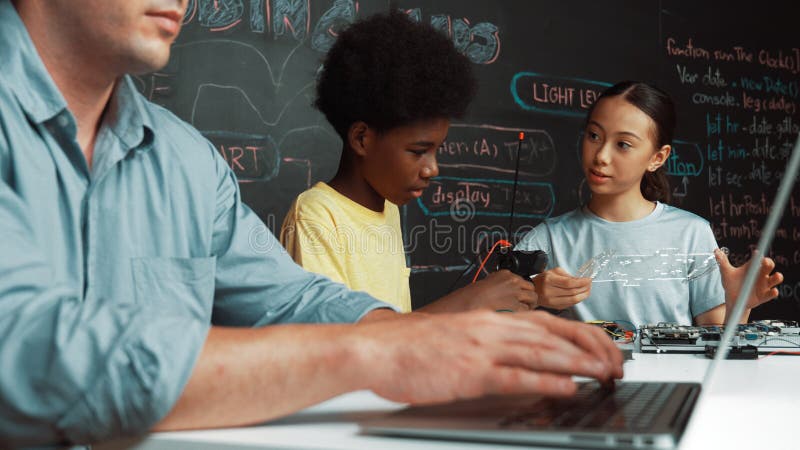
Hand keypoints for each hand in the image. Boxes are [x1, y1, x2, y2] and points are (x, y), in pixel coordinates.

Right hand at [354, 310, 622, 403]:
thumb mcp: (456, 338)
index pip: (546, 322)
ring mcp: (481, 349)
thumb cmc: (410, 348)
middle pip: (552, 334)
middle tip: (615, 364)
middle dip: (589, 349)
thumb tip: (515, 360)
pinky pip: (515, 377)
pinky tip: (565, 388)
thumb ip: (487, 345)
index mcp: (488, 321)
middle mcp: (490, 329)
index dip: (579, 334)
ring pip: (540, 352)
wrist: (376, 349)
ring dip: (577, 363)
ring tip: (603, 373)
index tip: (600, 347)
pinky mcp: (470, 372)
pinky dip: (544, 382)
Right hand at [463, 269, 537, 310]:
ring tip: (524, 309)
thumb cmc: (474, 294)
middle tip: (526, 302)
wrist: (470, 302)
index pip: (522, 279)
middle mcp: (512, 282)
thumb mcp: (488, 281)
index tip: (520, 293)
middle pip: (531, 287)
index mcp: (506, 274)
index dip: (522, 288)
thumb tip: (505, 288)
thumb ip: (500, 283)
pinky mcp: (515, 305)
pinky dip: (523, 313)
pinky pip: (526, 309)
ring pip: (532, 297)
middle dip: (529, 296)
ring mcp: (515, 293)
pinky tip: (518, 314)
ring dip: (529, 304)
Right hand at [532, 267, 591, 309]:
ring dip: (584, 295)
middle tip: (590, 284)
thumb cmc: (544, 279)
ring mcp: (552, 301)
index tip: (589, 279)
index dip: (581, 282)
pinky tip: (581, 295)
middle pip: (572, 292)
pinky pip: (571, 304)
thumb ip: (568, 276)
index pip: (569, 283)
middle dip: (585, 288)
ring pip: (573, 300)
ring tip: (588, 290)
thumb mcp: (554, 272)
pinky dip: (578, 299)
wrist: (533, 291)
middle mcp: (549, 292)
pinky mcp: (556, 307)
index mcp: (549, 280)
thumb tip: (581, 281)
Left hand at [715, 248, 782, 309]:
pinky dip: (773, 292)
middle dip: (769, 263)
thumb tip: (716, 251)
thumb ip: (722, 262)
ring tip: (777, 276)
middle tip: (765, 262)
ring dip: (777, 277)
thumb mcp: (726, 273)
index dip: (758, 256)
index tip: (756, 253)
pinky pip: (772, 294)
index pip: (758, 259)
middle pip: (769, 266)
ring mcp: (764, 285)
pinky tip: (773, 291)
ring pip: (775, 279)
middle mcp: (760, 275)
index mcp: (752, 267)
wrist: (732, 300)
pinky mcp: (764, 296)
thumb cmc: (731, 284)